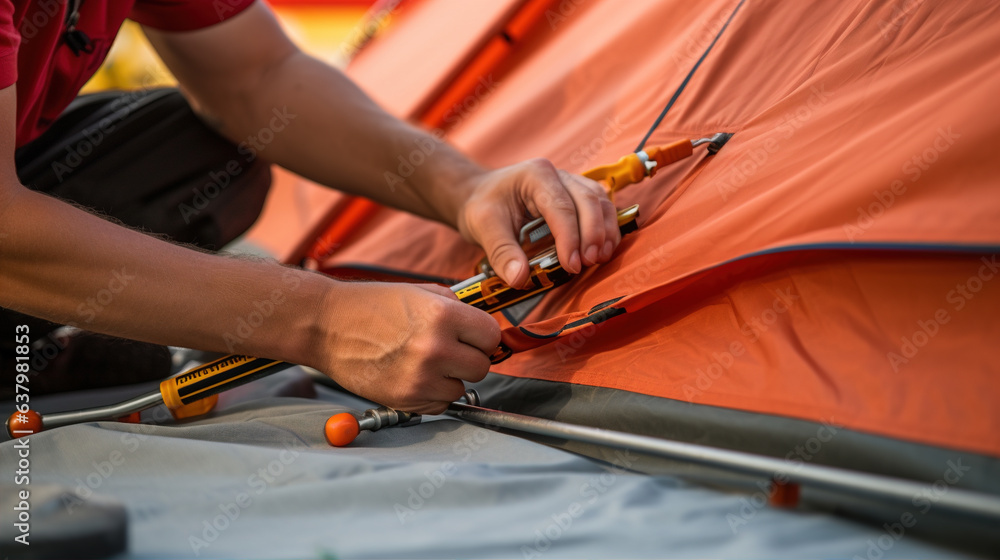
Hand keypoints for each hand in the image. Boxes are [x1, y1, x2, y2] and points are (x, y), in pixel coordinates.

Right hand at [316, 281, 499, 413]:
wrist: (327, 325)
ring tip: (424, 362)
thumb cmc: (371, 306)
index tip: (473, 337)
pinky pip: (440, 404)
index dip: (483, 337)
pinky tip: (413, 375)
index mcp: (443, 315)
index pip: (492, 336)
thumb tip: (485, 327)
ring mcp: (420, 377)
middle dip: (469, 359)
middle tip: (449, 350)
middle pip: (482, 367)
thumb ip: (456, 308)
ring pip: (462, 388)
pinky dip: (432, 394)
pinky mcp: (406, 399)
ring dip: (449, 379)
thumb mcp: (420, 292)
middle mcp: (435, 348)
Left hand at [455, 158, 620, 287]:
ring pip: (600, 201)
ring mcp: (570, 183)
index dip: (570, 238)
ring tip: (600, 258)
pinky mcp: (577, 196)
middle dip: (593, 234)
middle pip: (587, 200)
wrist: (481, 196)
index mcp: (535, 175)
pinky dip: (606, 228)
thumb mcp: (483, 227)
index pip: (561, 207)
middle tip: (589, 263)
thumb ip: (502, 253)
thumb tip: (519, 279)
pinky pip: (600, 207)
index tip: (571, 266)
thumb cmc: (482, 206)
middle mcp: (557, 175)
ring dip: (605, 231)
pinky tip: (603, 249)